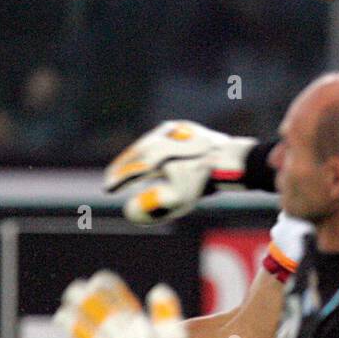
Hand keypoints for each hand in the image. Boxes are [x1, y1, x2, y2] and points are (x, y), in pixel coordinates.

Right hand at [104, 121, 255, 223]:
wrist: (231, 159)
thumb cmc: (204, 181)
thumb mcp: (178, 199)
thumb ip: (152, 206)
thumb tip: (129, 211)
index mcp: (157, 155)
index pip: (131, 169)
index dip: (118, 180)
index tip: (108, 190)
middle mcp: (161, 137)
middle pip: (135, 154)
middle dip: (122, 167)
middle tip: (111, 178)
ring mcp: (172, 129)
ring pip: (147, 143)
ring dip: (135, 156)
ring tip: (128, 168)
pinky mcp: (182, 126)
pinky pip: (160, 138)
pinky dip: (152, 148)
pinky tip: (150, 157)